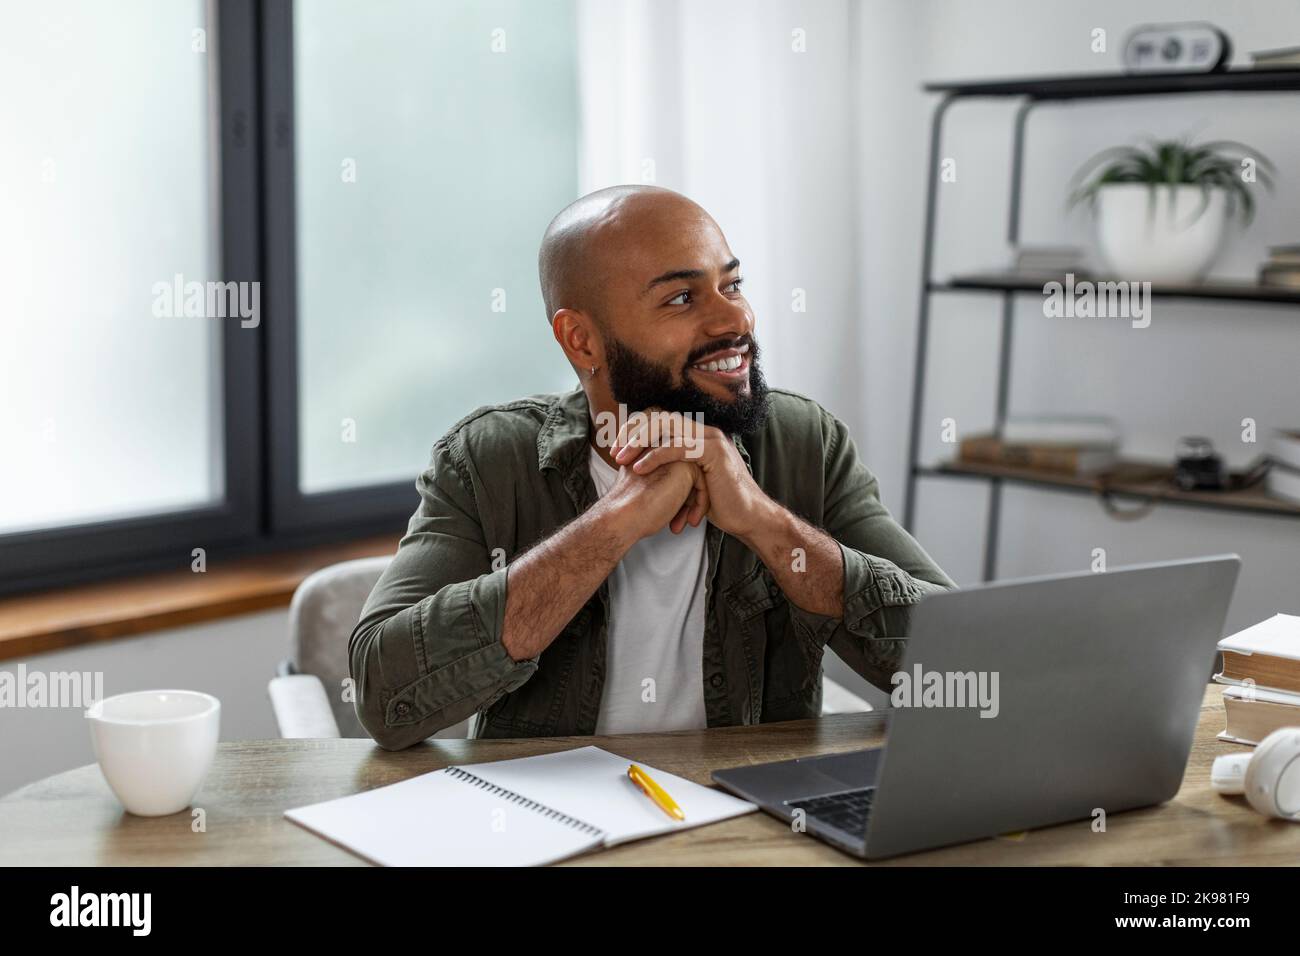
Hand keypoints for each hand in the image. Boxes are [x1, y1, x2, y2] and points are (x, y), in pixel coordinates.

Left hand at [610, 409, 772, 540]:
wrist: (746, 517)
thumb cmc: (719, 503)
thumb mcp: (689, 480)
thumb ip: (673, 467)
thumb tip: (642, 465)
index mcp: (698, 434)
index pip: (662, 417)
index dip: (637, 428)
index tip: (617, 446)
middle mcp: (705, 431)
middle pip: (661, 416)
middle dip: (633, 431)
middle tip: (614, 450)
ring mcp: (711, 438)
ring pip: (667, 426)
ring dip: (639, 441)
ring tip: (619, 458)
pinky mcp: (714, 452)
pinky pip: (678, 448)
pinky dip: (655, 456)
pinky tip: (639, 468)